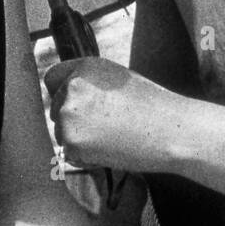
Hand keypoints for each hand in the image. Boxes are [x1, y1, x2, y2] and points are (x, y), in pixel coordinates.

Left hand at [43, 57, 183, 172]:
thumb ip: (90, 83)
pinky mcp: (71, 142)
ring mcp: (69, 114)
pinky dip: (84, 157)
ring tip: (112, 138)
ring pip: (61, 132)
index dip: (61, 93)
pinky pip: (69, 153)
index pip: (53, 78)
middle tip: (104, 128)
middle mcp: (72, 87)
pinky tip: (110, 150)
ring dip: (78, 139)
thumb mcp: (119, 80)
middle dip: (72, 120)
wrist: (171, 131)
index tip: (74, 105)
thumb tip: (69, 95)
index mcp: (85, 68)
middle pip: (55, 108)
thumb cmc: (153, 107)